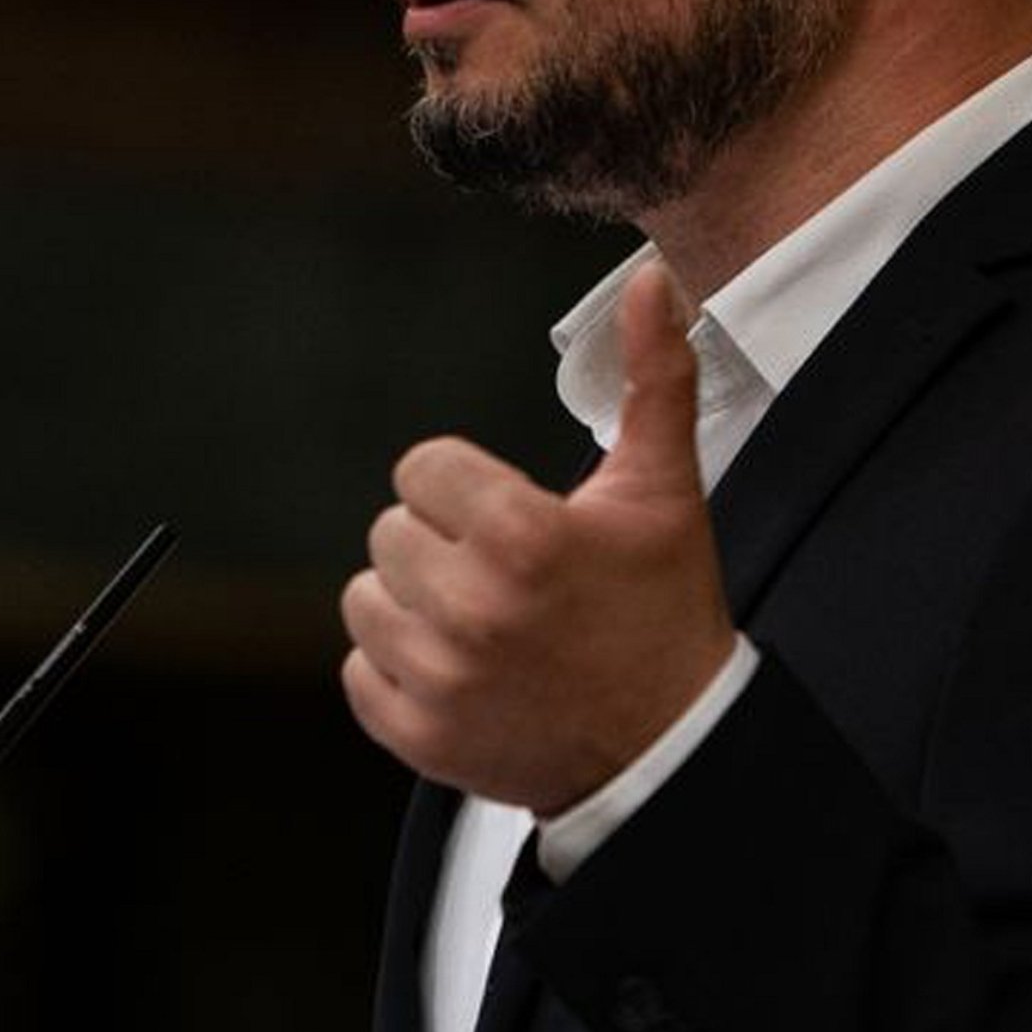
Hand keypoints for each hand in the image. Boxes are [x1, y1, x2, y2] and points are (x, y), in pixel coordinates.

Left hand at [340, 260, 737, 813]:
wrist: (670, 748)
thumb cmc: (663, 612)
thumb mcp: (664, 491)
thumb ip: (653, 376)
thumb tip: (647, 283)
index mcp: (522, 534)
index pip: (421, 469)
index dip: (466, 489)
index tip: (510, 519)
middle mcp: (471, 606)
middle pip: (391, 531)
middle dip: (443, 546)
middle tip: (507, 577)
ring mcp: (441, 676)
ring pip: (366, 600)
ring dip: (414, 605)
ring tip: (483, 622)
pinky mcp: (419, 734)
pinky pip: (361, 671)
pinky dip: (401, 670)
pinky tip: (463, 669)